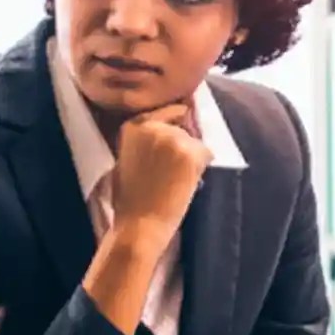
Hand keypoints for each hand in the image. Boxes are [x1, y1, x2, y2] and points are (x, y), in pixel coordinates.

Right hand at [111, 103, 211, 243]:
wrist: (140, 223)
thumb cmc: (131, 198)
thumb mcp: (128, 157)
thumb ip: (146, 139)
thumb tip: (168, 130)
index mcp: (133, 124)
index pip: (167, 111)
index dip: (175, 122)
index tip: (177, 134)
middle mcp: (153, 125)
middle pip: (183, 124)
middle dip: (183, 142)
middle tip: (172, 169)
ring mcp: (173, 137)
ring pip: (196, 140)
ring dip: (192, 156)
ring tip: (177, 178)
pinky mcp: (191, 152)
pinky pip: (207, 153)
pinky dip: (202, 166)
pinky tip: (187, 182)